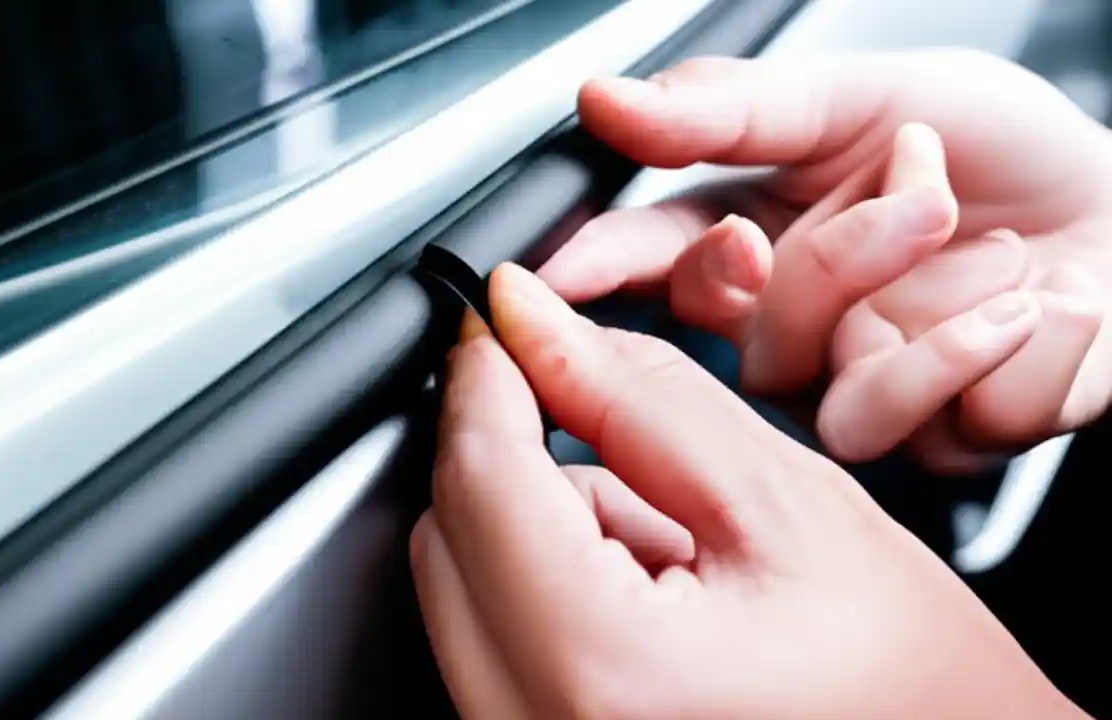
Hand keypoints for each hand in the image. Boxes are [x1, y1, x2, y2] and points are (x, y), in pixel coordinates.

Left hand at [411, 264, 1085, 718]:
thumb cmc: (921, 689)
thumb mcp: (787, 506)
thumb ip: (641, 400)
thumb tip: (533, 323)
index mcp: (604, 670)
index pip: (481, 477)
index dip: (487, 371)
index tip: (506, 315)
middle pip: (452, 533)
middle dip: (517, 447)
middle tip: (610, 413)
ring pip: (464, 581)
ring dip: (544, 523)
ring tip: (679, 546)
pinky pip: (493, 636)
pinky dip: (552, 583)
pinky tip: (652, 593)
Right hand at [540, 51, 1111, 471]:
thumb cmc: (996, 148)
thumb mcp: (859, 95)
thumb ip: (729, 108)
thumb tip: (609, 102)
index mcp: (757, 236)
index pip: (651, 264)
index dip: (599, 273)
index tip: (555, 277)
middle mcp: (797, 327)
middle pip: (748, 342)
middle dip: (830, 271)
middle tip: (916, 199)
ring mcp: (866, 388)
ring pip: (836, 409)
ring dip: (935, 325)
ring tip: (1006, 253)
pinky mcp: (948, 439)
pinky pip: (945, 429)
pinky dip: (1014, 355)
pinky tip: (1045, 308)